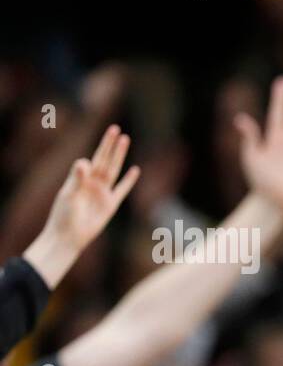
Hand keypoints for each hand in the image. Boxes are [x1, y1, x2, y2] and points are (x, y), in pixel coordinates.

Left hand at [24, 126, 138, 282]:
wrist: (69, 237)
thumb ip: (76, 178)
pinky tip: (135, 170)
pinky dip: (129, 181)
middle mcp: (93, 183)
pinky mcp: (110, 205)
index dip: (103, 145)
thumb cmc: (63, 216)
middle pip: (105, 160)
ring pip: (114, 171)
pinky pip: (122, 189)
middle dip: (111, 146)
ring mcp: (102, 193)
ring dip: (120, 157)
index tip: (110, 134)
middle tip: (117, 129)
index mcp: (81, 178)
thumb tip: (84, 161)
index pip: (95, 157)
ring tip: (126, 142)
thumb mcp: (69, 195)